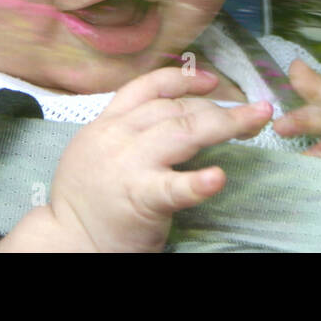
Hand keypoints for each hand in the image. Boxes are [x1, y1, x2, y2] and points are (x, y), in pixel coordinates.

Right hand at [45, 66, 272, 251]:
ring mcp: (129, 165)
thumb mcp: (98, 149)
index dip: (184, 80)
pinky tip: (218, 178)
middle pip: (177, 109)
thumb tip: (173, 116)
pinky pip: (173, 187)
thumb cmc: (88, 198)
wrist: (65, 240)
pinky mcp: (140, 198)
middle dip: (220, 107)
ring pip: (183, 131)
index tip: (212, 82)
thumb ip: (128, 130)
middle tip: (255, 111)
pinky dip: (197, 182)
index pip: (149, 87)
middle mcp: (119, 136)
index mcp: (108, 122)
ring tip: (255, 123)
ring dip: (225, 124)